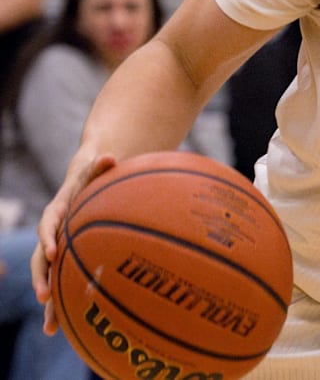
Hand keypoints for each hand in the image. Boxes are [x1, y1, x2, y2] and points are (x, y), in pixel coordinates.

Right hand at [32, 153, 116, 333]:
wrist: (86, 182)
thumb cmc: (95, 176)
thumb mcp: (98, 168)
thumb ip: (102, 165)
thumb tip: (111, 154)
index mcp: (58, 212)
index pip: (49, 225)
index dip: (47, 238)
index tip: (51, 252)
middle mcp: (52, 233)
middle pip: (41, 258)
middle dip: (41, 277)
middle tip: (44, 296)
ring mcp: (58, 248)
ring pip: (49, 278)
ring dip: (49, 301)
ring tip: (51, 328)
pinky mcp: (66, 260)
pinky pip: (62, 284)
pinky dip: (61, 306)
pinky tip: (61, 331)